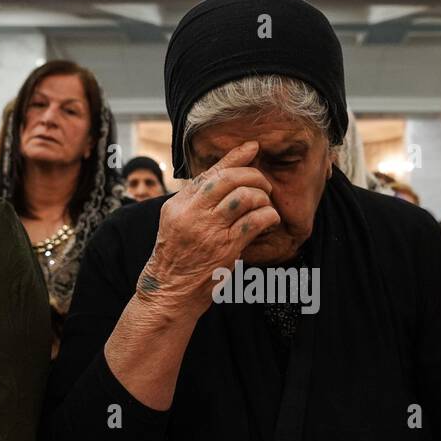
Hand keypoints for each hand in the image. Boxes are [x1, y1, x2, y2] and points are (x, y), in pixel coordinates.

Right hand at [138, 141, 279, 313]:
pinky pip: (254, 221)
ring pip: (244, 196)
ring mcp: (208, 230)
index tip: (252, 148)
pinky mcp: (226, 248)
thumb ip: (195, 202)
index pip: (210, 173)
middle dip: (253, 176)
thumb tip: (223, 178)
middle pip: (228, 179)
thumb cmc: (176, 258)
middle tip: (264, 184)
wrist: (170, 292)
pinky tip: (270, 220)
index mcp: (178, 204)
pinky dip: (268, 216)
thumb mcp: (175, 223)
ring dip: (261, 197)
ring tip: (265, 204)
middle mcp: (191, 213)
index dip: (234, 157)